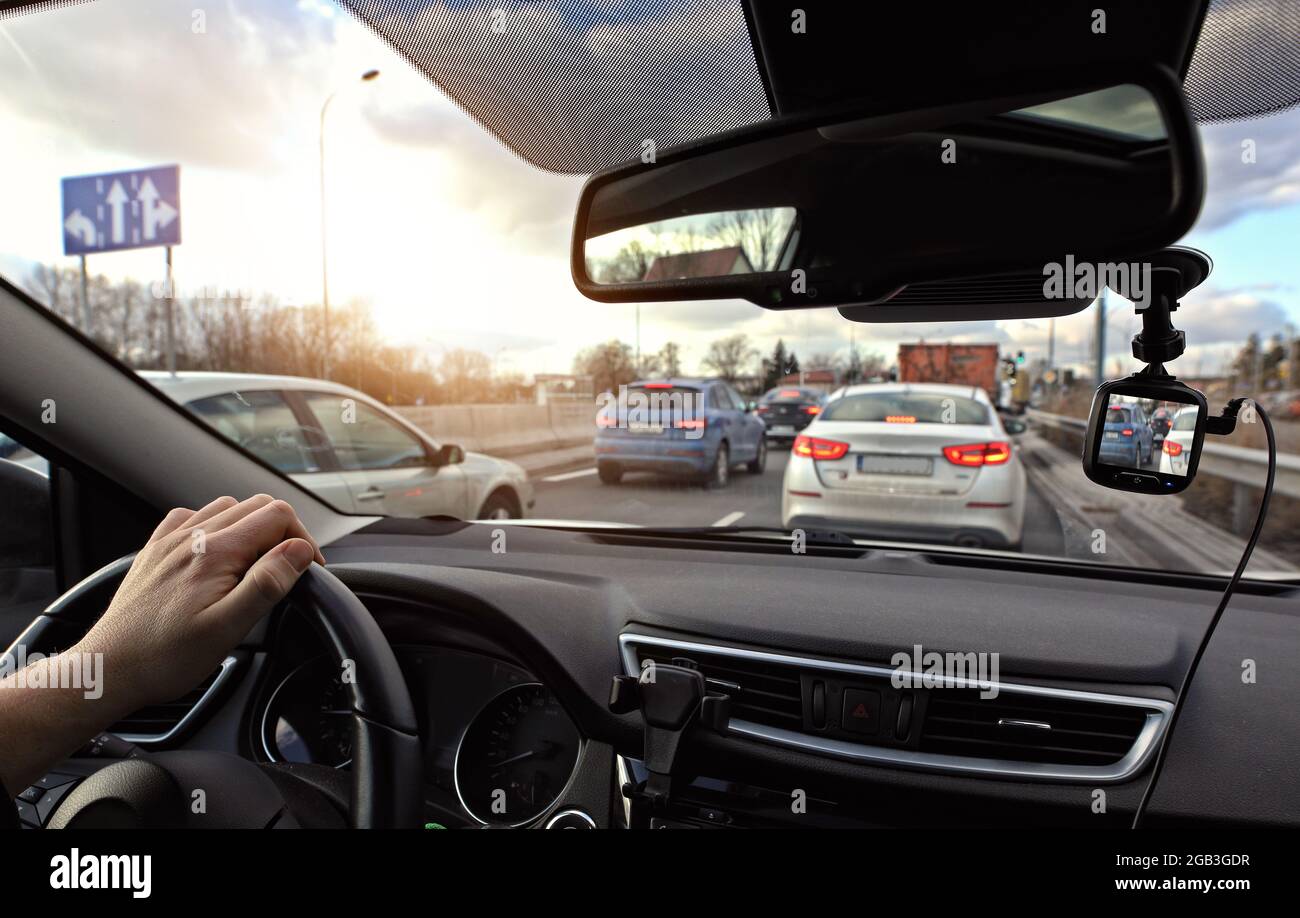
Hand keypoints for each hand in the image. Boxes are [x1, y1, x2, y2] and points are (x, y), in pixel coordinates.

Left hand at [76, 494, 324, 714]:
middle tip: (288, 569)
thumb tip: (299, 550)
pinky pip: (191, 517)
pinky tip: (217, 552)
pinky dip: (215, 526)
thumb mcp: (228, 628)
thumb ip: (267, 583)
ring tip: (256, 563)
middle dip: (283, 531)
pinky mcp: (156, 552)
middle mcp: (192, 536)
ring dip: (251, 527)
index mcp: (216, 552)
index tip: (308, 570)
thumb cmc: (166, 657)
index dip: (303, 539)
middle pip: (256, 506)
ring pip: (226, 507)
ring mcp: (171, 541)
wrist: (109, 669)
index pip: (277, 515)